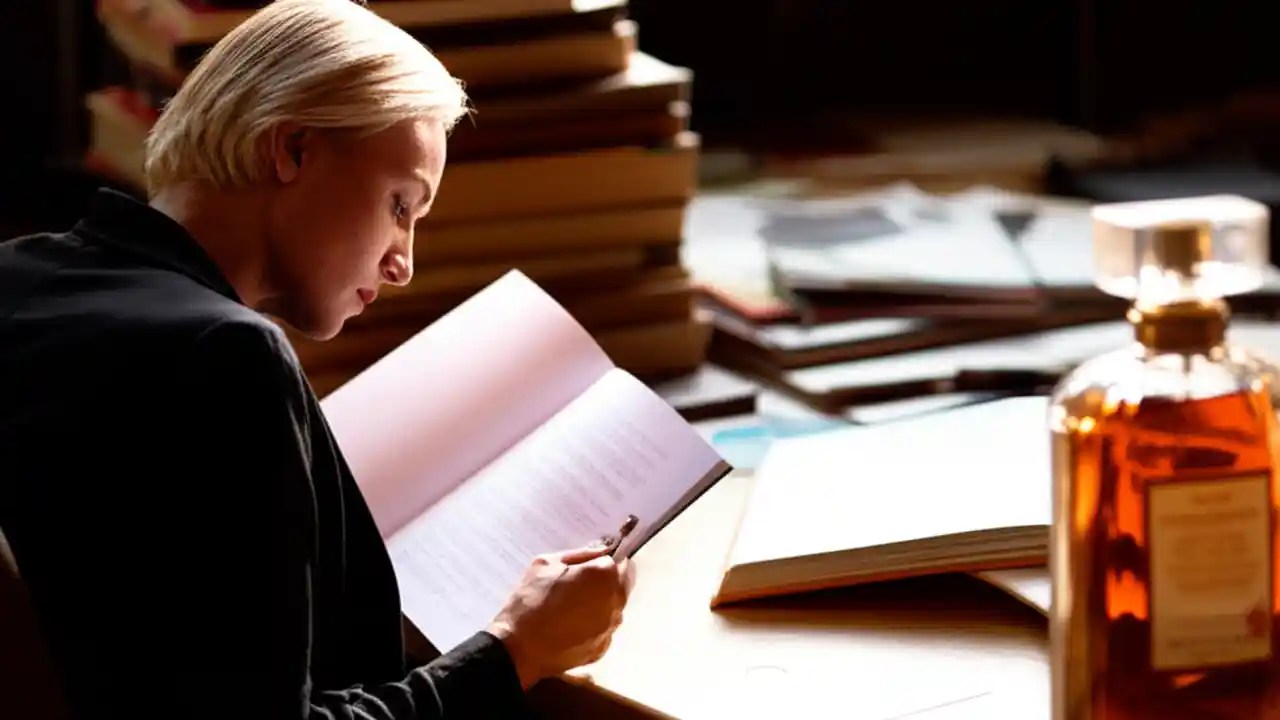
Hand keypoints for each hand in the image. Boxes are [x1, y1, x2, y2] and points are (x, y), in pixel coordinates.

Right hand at [486, 542, 636, 688]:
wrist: (520, 648)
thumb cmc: (531, 600)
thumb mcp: (548, 563)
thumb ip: (580, 554)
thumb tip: (601, 552)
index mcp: (604, 576)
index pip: (620, 559)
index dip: (606, 558)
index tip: (591, 563)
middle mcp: (615, 601)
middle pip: (624, 583)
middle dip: (609, 578)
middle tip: (582, 581)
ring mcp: (610, 627)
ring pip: (615, 606)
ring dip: (603, 601)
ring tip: (573, 606)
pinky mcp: (603, 648)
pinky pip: (605, 628)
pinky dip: (595, 623)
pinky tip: (572, 625)